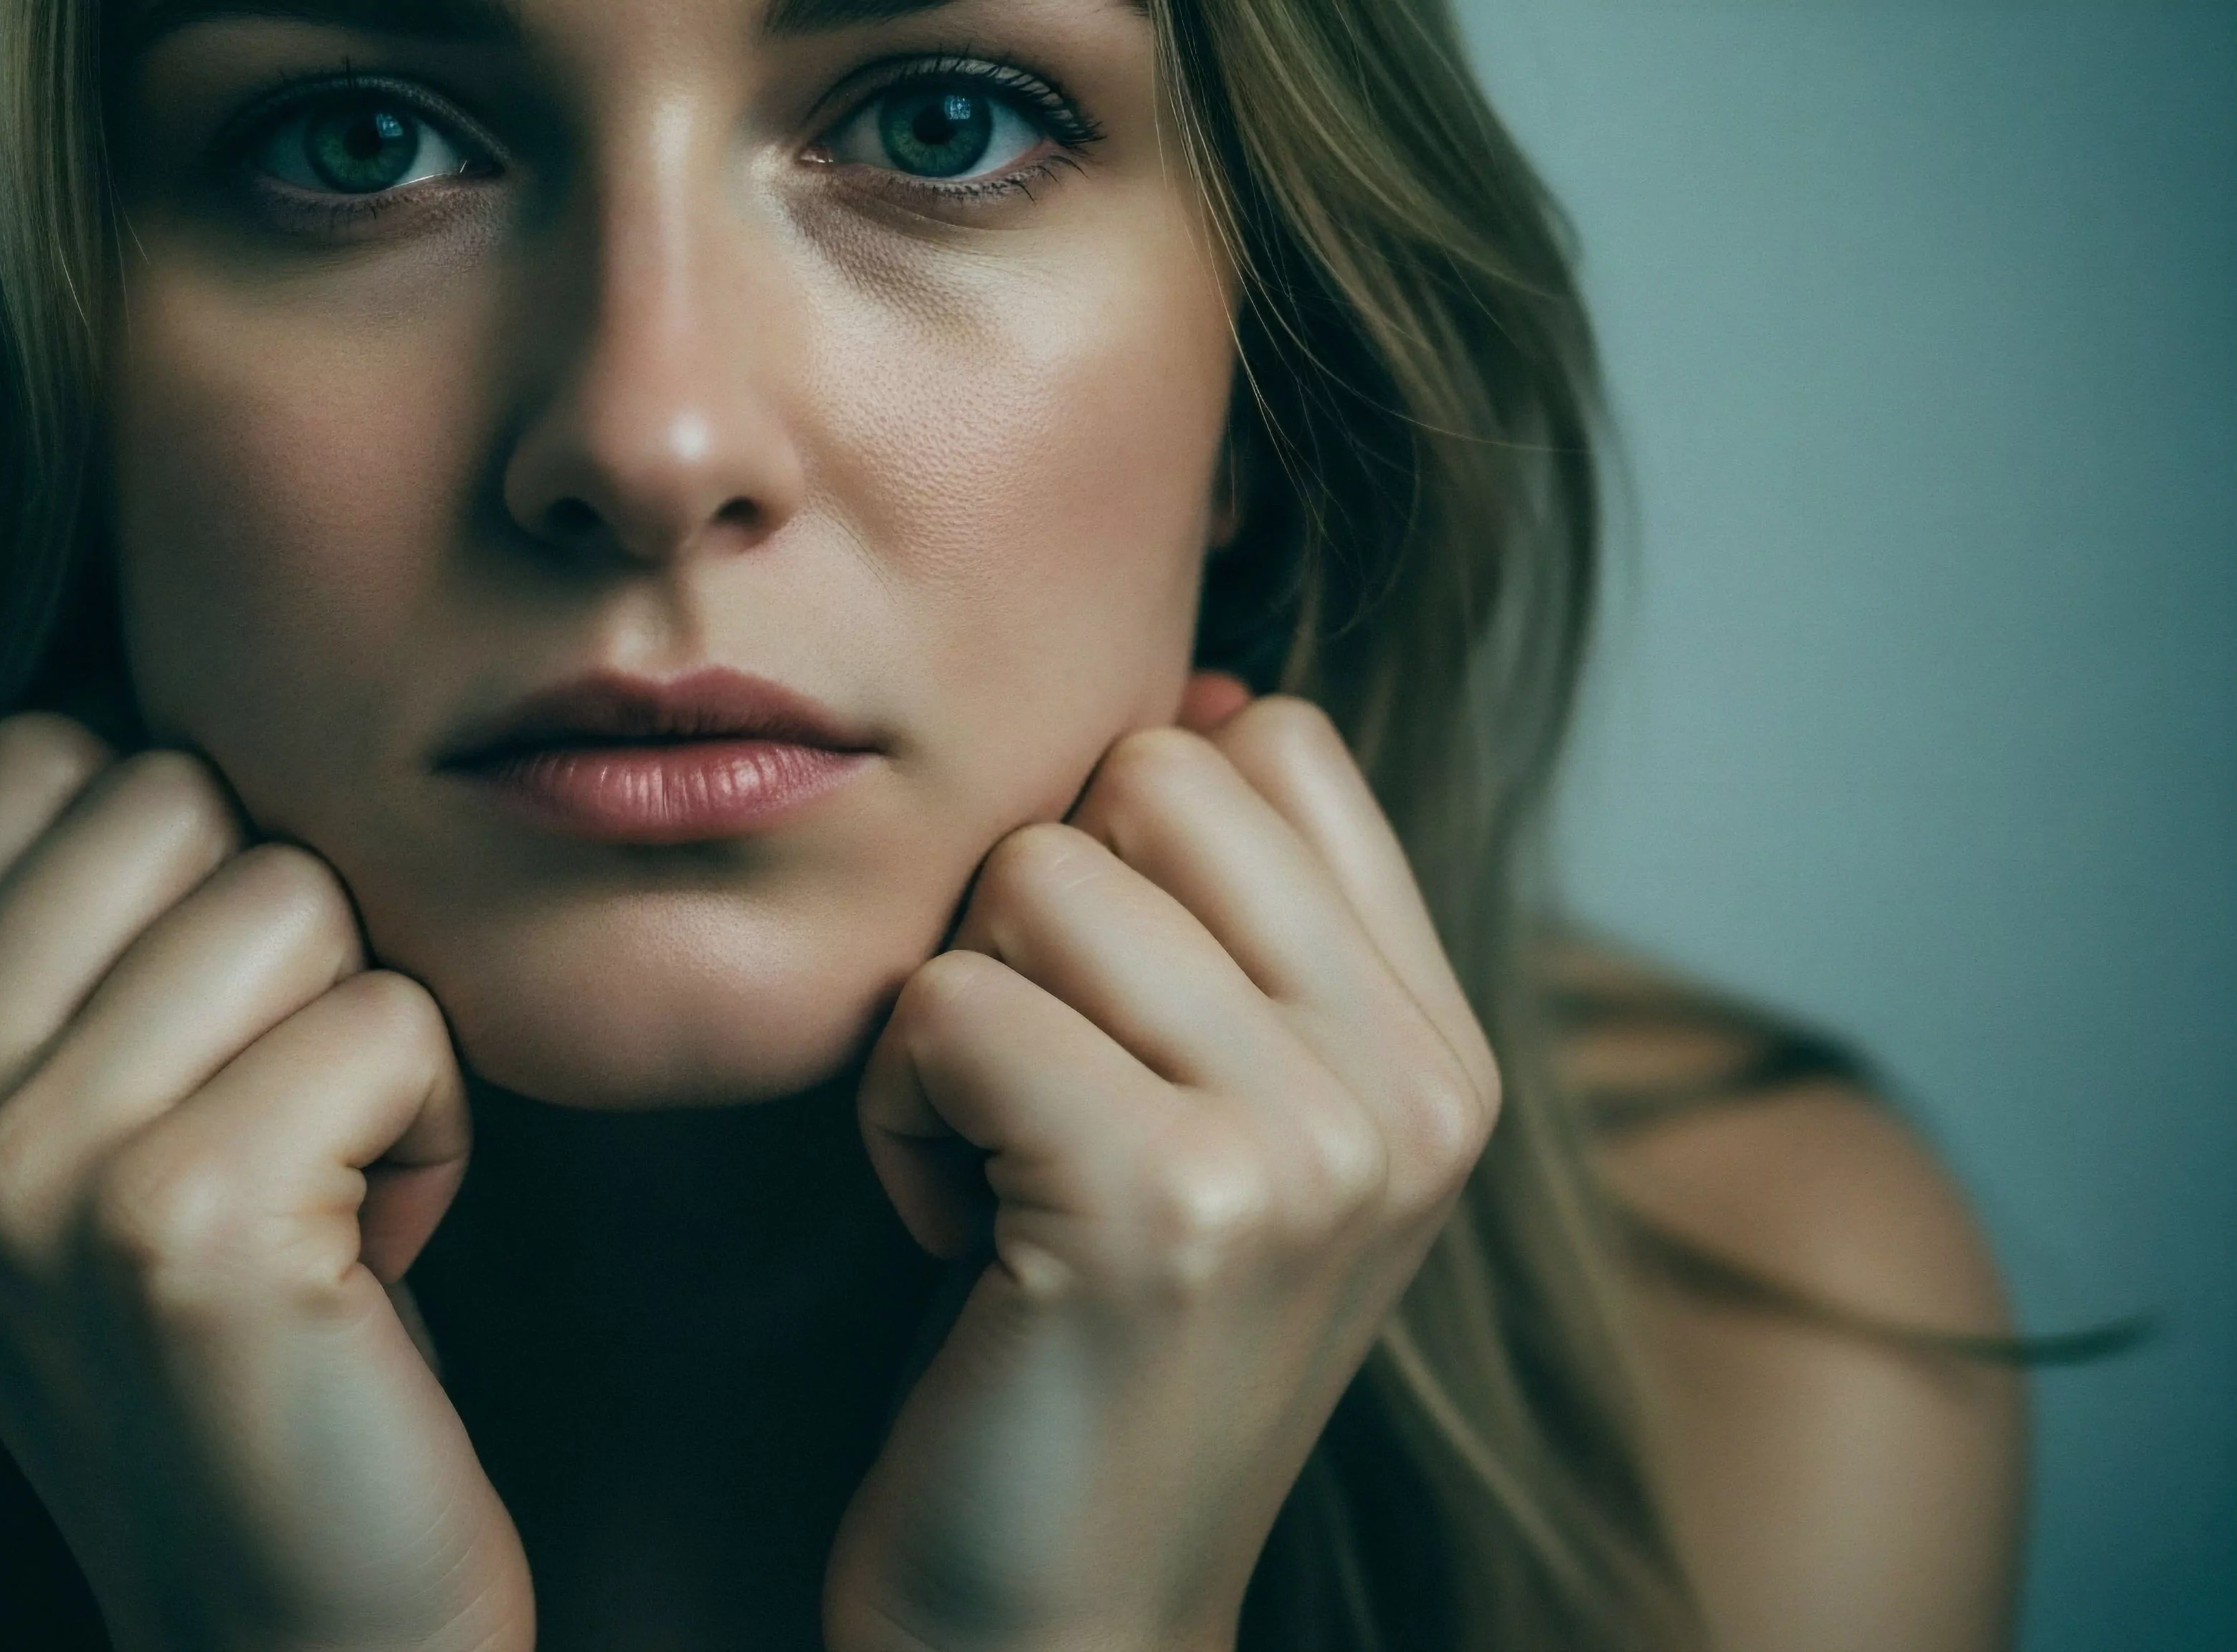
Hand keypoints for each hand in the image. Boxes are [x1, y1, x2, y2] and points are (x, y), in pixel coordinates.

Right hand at [0, 715, 532, 1651]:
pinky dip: (435, 1129)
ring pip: (298, 893)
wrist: (299, 1620)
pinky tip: (373, 1262)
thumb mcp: (100, 1131)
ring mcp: (20, 1173)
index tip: (214, 1034)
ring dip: (374, 1038)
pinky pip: (394, 1016)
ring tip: (325, 1197)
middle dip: (295, 940)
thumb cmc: (253, 1344)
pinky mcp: (171, 1227)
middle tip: (284, 1124)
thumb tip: (146, 673)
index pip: (44, 755)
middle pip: (180, 795)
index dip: (194, 851)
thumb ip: (79, 934)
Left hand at [826, 688, 1499, 1651]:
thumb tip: (1197, 686)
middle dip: (1032, 918)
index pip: (1267, 742)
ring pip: (1033, 873)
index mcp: (1437, 1052)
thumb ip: (1239, 922)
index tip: (1110, 1025)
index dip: (1127, 846)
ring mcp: (1307, 1147)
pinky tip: (953, 1233)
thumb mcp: (1222, 1121)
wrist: (1056, 1621)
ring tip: (1000, 1172)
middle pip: (1146, 775)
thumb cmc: (1086, 1346)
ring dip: (951, 1016)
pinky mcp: (1163, 1207)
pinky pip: (945, 1002)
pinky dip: (895, 1109)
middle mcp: (1409, 1088)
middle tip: (1038, 1099)